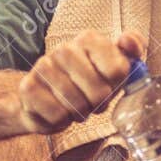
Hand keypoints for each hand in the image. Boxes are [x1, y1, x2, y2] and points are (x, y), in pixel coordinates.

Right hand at [18, 28, 143, 133]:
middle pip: (99, 92)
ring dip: (79, 113)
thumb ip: (132, 48)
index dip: (116, 85)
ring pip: (77, 106)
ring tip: (74, 105)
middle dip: (98, 104)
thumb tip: (129, 41)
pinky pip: (57, 115)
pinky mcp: (28, 88)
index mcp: (88, 40)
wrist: (45, 98)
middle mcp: (64, 49)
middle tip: (91, 101)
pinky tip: (58, 111)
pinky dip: (61, 121)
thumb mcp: (115, 65)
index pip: (118, 70)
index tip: (108, 83)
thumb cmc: (87, 81)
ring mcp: (43, 67)